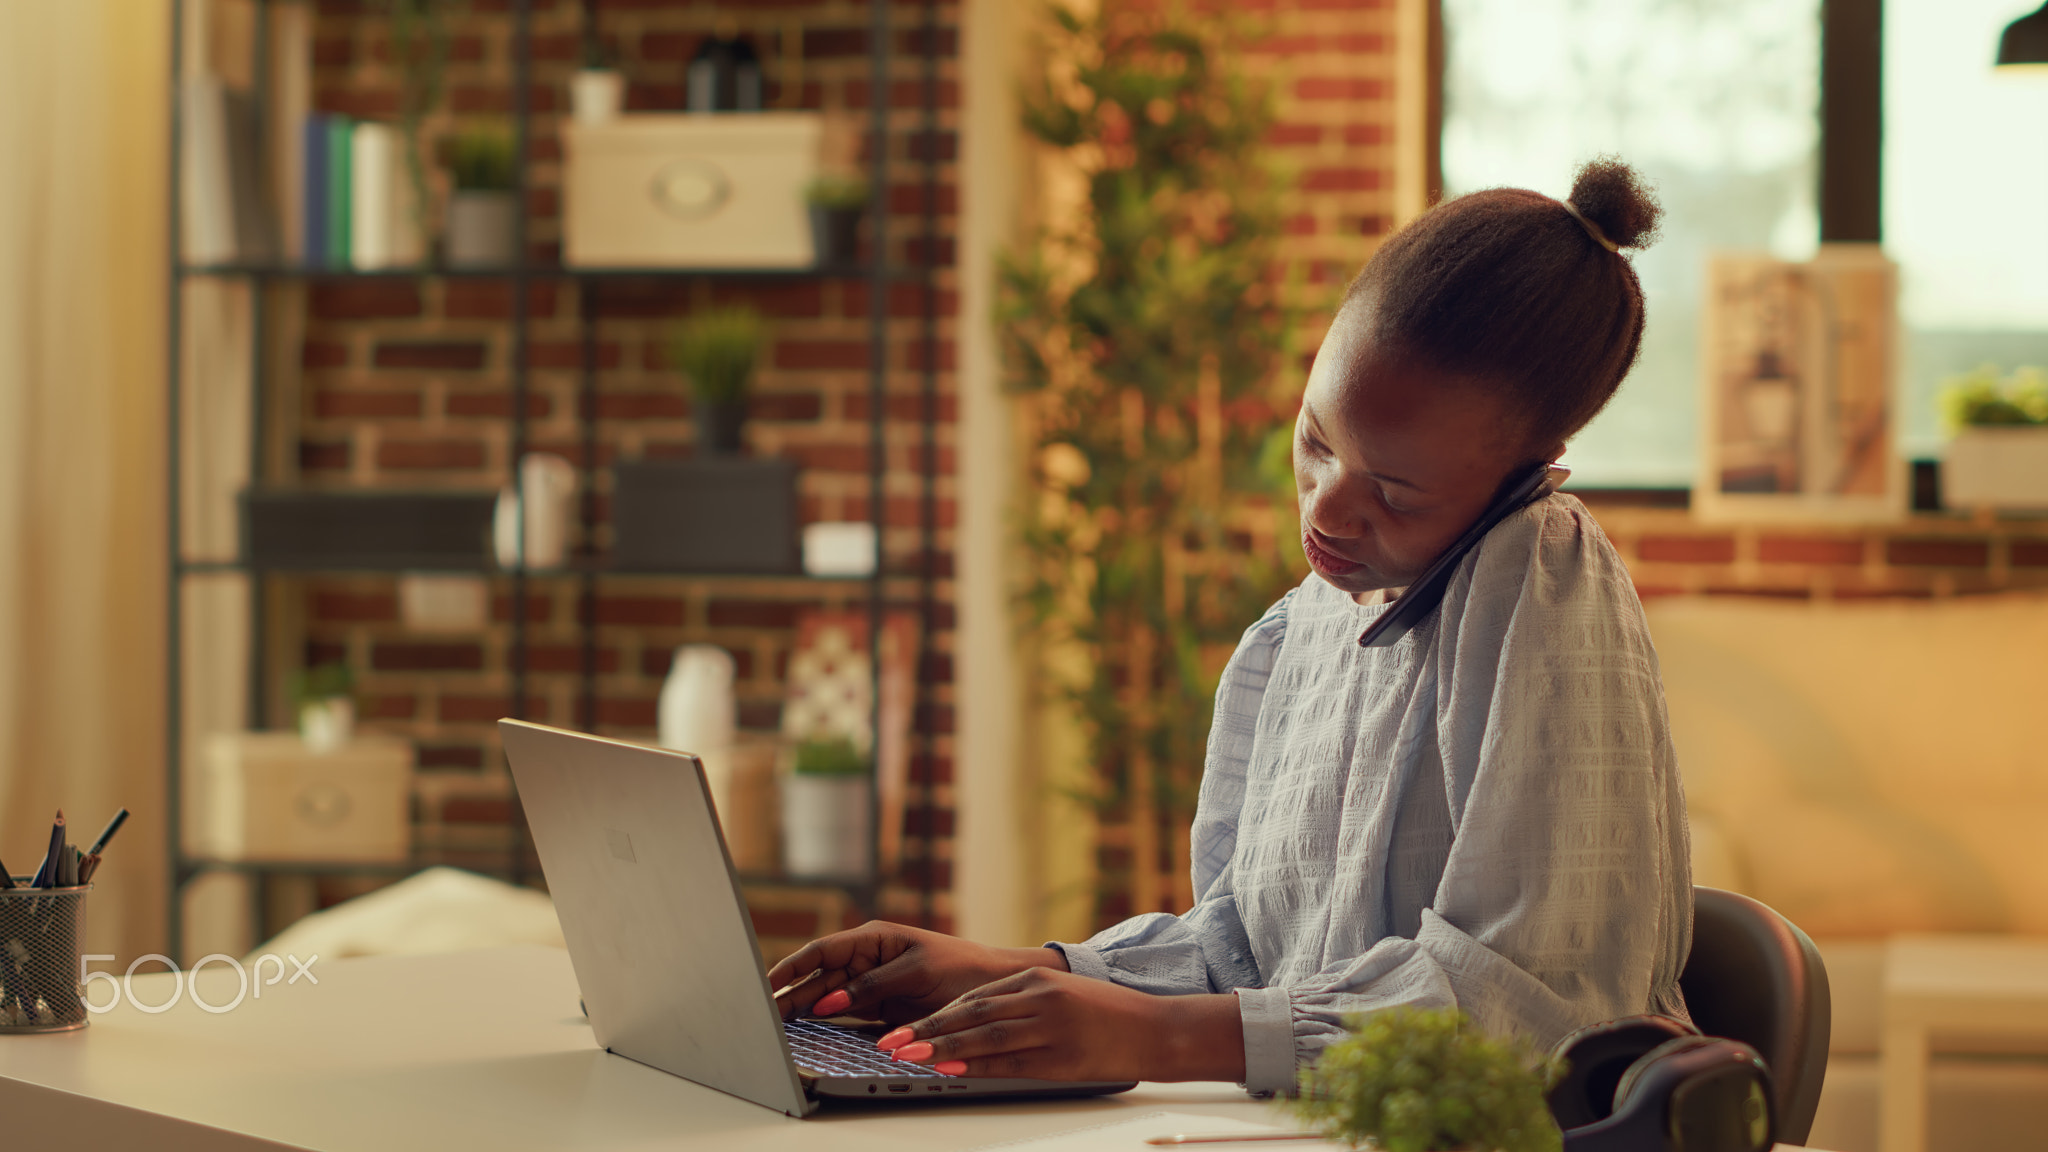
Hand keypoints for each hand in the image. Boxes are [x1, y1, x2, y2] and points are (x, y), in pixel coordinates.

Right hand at [766, 920, 1066, 1025]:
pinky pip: (845, 1011)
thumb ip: (871, 986)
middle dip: (790, 991)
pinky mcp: (880, 1005)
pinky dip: (826, 1019)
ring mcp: (872, 982)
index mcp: (874, 939)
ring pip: (827, 995)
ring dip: (803, 1007)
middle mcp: (868, 958)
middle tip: (764, 1012)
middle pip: (818, 975)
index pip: (822, 951)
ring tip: (777, 1023)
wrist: (994, 986)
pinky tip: (808, 1028)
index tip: (767, 980)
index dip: (792, 965)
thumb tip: (828, 1001)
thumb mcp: (915, 973)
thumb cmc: (960, 968)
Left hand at [873, 968, 1245, 1082]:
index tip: (901, 1028)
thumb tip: (969, 1025)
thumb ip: (1021, 1003)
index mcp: (1037, 979)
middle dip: (926, 1030)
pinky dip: (977, 1066)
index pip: (973, 997)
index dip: (934, 1014)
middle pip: (971, 1014)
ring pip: (985, 1037)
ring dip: (942, 1048)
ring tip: (909, 1058)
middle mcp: (1040, 997)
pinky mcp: (1063, 1055)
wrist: (1158, 1029)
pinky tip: (952, 1070)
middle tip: (889, 1044)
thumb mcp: (1061, 996)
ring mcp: (1051, 1025)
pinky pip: (1011, 1062)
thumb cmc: (1108, 1016)